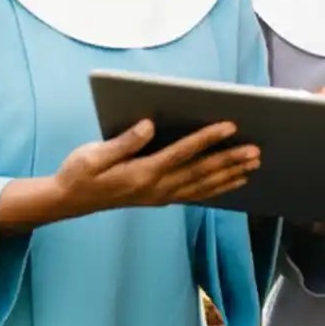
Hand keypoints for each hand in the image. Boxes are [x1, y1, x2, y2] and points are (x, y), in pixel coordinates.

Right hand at [53, 119, 259, 215]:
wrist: (68, 201)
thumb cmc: (79, 173)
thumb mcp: (94, 155)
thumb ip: (123, 142)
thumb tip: (148, 124)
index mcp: (142, 173)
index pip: (182, 152)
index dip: (207, 138)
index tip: (230, 125)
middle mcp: (156, 188)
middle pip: (200, 172)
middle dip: (230, 160)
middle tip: (256, 150)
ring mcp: (160, 196)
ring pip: (203, 185)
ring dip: (230, 174)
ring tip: (253, 164)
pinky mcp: (159, 198)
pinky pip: (195, 194)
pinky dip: (217, 187)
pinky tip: (233, 181)